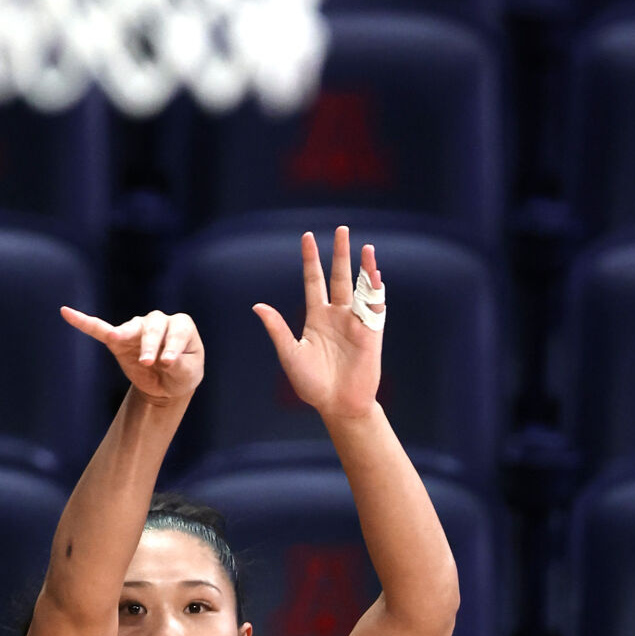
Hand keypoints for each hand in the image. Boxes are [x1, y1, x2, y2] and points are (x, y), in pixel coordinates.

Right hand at [60, 304, 203, 406]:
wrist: (167, 383)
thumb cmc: (182, 373)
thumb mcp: (189, 374)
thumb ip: (180, 366)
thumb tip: (165, 360)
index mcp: (181, 325)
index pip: (177, 330)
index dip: (173, 345)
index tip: (169, 363)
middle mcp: (159, 321)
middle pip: (153, 326)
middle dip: (150, 344)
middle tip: (148, 362)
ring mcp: (137, 328)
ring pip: (130, 328)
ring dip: (126, 337)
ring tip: (118, 341)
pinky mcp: (118, 340)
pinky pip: (100, 330)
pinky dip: (84, 322)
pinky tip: (67, 312)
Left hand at [253, 225, 382, 422]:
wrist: (338, 406)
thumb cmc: (312, 384)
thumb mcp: (290, 354)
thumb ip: (277, 329)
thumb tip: (257, 305)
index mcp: (316, 317)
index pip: (314, 280)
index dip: (311, 259)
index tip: (307, 237)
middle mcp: (337, 315)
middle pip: (340, 276)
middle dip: (340, 253)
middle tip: (342, 229)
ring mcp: (355, 322)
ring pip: (360, 288)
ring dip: (364, 268)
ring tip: (367, 248)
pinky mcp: (371, 334)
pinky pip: (375, 308)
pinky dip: (376, 291)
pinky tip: (376, 275)